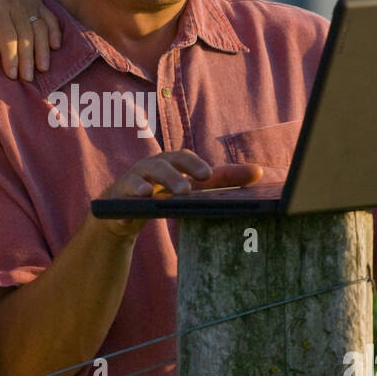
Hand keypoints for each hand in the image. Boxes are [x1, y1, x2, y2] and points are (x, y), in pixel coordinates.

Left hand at [0, 0, 61, 80]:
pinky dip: (55, 33)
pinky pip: (51, 19)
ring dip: (43, 50)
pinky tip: (55, 48)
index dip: (11, 57)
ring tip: (42, 69)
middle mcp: (12, 1)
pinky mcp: (38, 4)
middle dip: (27, 58)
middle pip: (25, 33)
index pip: (7, 35)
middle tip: (27, 78)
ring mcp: (27, 1)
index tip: (12, 76)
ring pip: (40, 27)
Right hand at [93, 150, 262, 237]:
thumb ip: (223, 180)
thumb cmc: (165, 193)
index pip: (183, 157)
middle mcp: (151, 167)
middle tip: (185, 190)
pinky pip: (119, 201)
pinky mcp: (118, 198)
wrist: (126, 212)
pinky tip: (126, 217)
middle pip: (161, 165)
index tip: (207, 176)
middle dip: (172, 176)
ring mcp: (133, 181)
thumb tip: (258, 172)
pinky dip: (122, 208)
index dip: (194, 165)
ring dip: (144, 187)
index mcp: (171, 163)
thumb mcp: (193, 187)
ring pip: (138, 180)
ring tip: (149, 195)